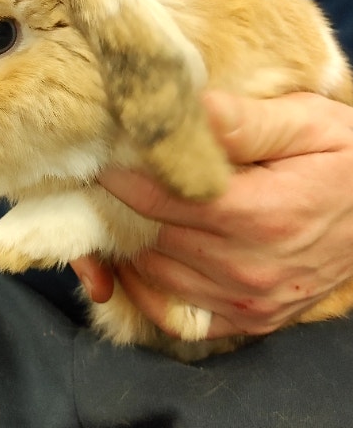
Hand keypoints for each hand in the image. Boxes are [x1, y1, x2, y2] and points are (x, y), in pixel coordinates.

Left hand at [71, 91, 352, 338]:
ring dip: (128, 247)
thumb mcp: (311, 124)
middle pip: (153, 238)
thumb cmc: (348, 161)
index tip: (103, 154)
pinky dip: (148, 292)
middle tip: (101, 180)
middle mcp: (250, 266)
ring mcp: (250, 301)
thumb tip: (187, 108)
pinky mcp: (251, 319)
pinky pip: (177, 317)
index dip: (123, 176)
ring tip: (114, 213)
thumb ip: (247, 121)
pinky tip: (139, 262)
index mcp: (261, 213)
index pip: (164, 198)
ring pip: (157, 277)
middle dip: (118, 208)